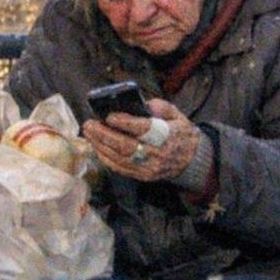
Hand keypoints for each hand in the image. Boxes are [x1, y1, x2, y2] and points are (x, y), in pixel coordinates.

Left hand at [82, 99, 200, 182]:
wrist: (191, 160)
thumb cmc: (180, 133)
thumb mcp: (175, 114)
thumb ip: (159, 107)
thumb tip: (140, 104)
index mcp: (168, 136)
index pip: (144, 130)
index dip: (125, 123)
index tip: (110, 116)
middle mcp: (158, 154)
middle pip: (126, 146)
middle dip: (104, 135)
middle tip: (90, 124)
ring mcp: (149, 168)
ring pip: (119, 159)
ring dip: (100, 146)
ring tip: (89, 133)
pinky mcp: (142, 176)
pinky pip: (119, 168)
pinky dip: (105, 158)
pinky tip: (97, 147)